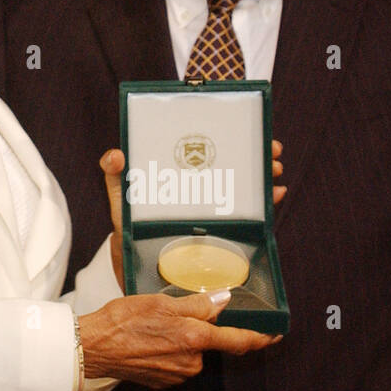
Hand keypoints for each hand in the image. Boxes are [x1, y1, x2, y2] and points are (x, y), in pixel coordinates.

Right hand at [78, 290, 279, 387]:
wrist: (94, 346)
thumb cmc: (123, 320)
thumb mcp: (161, 301)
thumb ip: (197, 303)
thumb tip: (223, 300)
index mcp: (194, 338)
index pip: (237, 340)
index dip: (259, 337)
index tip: (274, 334)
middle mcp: (191, 361)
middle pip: (208, 342)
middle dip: (197, 329)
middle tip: (172, 313)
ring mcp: (178, 374)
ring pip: (191, 352)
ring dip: (180, 339)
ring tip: (153, 325)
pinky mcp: (164, 381)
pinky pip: (175, 362)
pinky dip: (167, 350)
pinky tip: (148, 340)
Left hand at [100, 141, 284, 285]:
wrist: (139, 262)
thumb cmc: (130, 225)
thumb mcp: (120, 197)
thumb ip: (114, 177)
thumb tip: (117, 155)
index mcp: (180, 173)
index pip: (208, 147)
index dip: (228, 134)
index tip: (246, 127)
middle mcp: (201, 186)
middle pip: (233, 163)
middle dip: (256, 152)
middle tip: (271, 149)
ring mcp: (214, 207)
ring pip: (246, 185)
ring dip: (265, 173)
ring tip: (274, 169)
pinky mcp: (224, 230)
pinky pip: (251, 214)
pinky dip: (268, 202)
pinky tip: (277, 194)